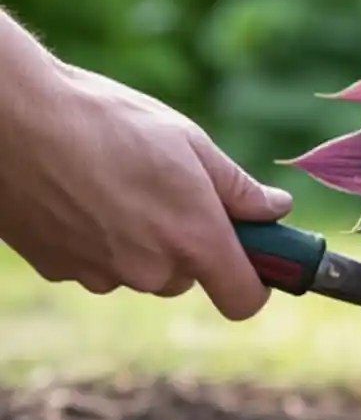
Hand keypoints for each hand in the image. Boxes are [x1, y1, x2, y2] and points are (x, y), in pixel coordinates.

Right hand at [0, 62, 291, 319]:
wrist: (12, 118)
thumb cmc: (107, 121)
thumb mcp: (189, 143)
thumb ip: (238, 188)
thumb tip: (275, 209)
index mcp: (194, 240)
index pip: (244, 300)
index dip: (255, 282)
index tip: (252, 256)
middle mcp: (150, 269)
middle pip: (187, 277)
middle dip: (187, 244)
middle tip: (169, 192)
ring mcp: (101, 275)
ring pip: (140, 270)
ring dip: (140, 241)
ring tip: (117, 183)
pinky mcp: (59, 270)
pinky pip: (96, 264)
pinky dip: (97, 239)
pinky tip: (81, 193)